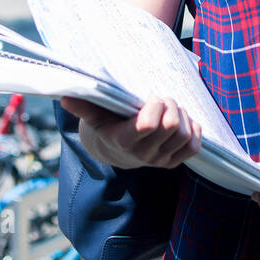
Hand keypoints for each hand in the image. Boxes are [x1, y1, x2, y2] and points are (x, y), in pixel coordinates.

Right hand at [60, 95, 201, 170]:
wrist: (113, 150)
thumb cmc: (106, 124)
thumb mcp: (94, 114)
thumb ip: (84, 105)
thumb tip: (65, 97)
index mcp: (123, 140)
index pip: (149, 124)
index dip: (155, 105)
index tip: (149, 97)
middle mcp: (143, 154)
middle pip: (172, 125)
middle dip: (169, 105)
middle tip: (161, 99)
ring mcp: (159, 161)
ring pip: (184, 134)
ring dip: (182, 115)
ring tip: (170, 108)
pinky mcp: (172, 163)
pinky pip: (193, 147)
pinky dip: (193, 129)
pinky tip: (183, 120)